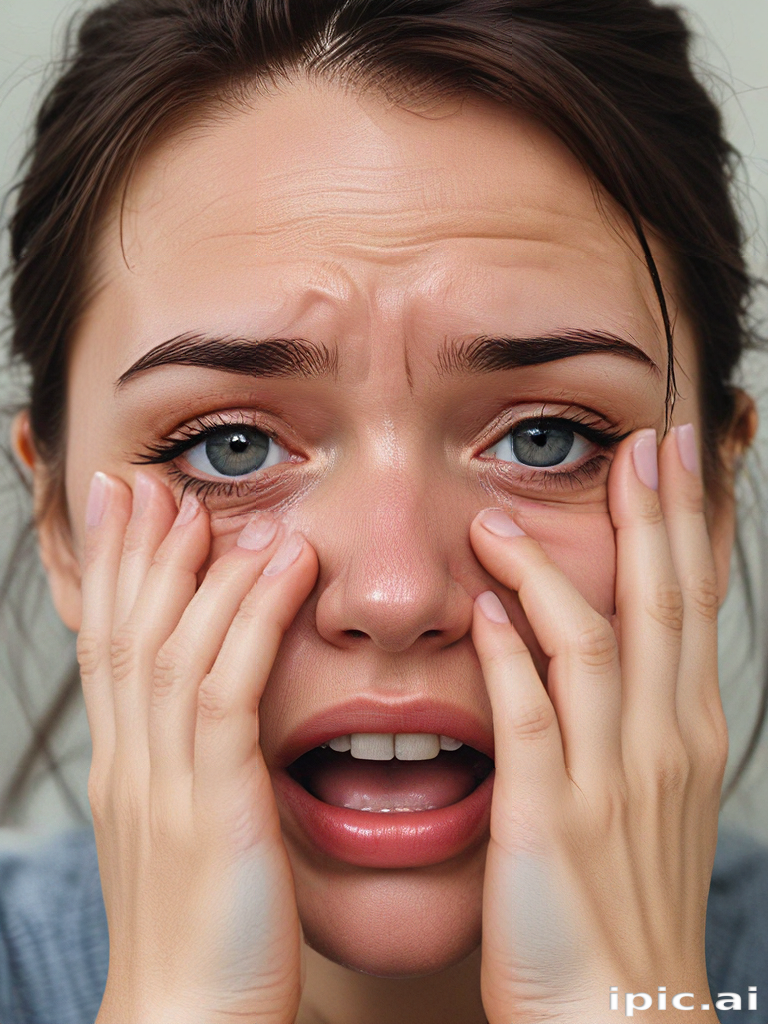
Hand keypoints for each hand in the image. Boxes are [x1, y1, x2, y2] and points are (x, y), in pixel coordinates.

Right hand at [78, 472, 317, 1023]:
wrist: (190, 1022)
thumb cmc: (205, 937)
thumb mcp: (189, 836)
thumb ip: (196, 771)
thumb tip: (214, 725)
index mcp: (129, 770)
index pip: (114, 650)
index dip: (118, 575)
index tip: (127, 513)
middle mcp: (135, 762)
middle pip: (124, 632)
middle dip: (131, 551)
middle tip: (138, 482)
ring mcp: (166, 779)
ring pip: (169, 645)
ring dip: (188, 568)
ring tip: (205, 505)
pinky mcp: (214, 801)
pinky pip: (228, 688)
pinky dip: (250, 618)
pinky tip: (280, 567)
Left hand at [470, 426, 725, 1023]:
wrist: (621, 1019)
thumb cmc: (624, 908)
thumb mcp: (646, 800)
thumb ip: (627, 720)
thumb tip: (604, 650)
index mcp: (682, 737)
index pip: (689, 609)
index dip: (683, 530)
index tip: (671, 463)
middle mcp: (659, 745)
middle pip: (663, 606)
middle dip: (654, 519)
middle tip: (644, 445)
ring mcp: (608, 779)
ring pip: (599, 644)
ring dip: (556, 573)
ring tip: (506, 519)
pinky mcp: (549, 818)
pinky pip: (533, 718)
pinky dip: (512, 657)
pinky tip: (485, 609)